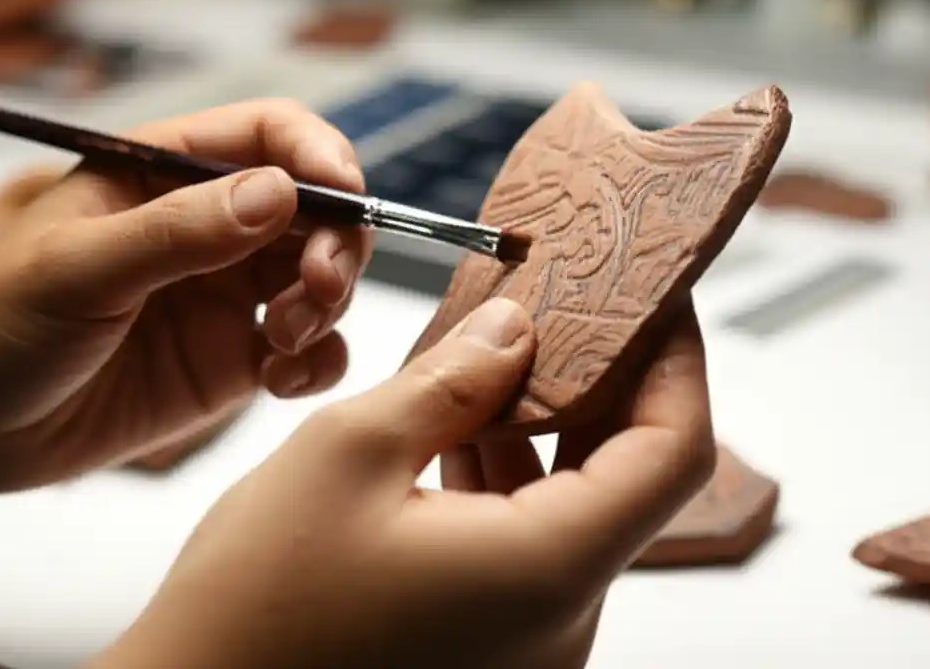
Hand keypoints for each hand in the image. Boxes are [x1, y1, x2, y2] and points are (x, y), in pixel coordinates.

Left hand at [0, 99, 371, 498]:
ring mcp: (222, 297)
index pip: (267, 135)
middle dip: (335, 243)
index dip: (319, 155)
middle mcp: (205, 228)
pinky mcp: (230, 363)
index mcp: (161, 174)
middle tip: (316, 290)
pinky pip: (308, 352)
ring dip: (327, 305)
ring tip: (284, 339)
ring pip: (320, 280)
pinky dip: (317, 362)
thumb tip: (281, 192)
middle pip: (314, 210)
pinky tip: (281, 380)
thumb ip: (179, 232)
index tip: (343, 196)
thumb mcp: (77, 269)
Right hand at [97, 297, 713, 668]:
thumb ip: (451, 381)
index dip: (676, 362)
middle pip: (628, 477)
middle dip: (602, 381)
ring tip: (498, 353)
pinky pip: (530, 547)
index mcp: (546, 570)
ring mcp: (528, 644)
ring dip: (547, 427)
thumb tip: (515, 329)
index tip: (654, 297)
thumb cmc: (253, 611)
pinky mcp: (490, 648)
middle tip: (565, 302)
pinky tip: (459, 427)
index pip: (672, 451)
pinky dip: (510, 479)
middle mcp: (558, 622)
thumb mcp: (348, 453)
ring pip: (574, 508)